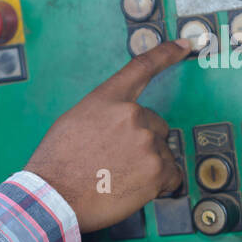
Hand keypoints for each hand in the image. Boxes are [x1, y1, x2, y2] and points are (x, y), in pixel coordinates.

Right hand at [23, 39, 191, 232]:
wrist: (53, 197)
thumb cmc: (55, 165)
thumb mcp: (73, 123)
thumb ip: (103, 116)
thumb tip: (118, 126)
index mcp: (108, 100)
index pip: (142, 68)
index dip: (168, 54)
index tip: (187, 45)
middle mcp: (132, 116)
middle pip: (156, 126)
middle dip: (142, 143)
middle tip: (117, 164)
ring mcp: (147, 143)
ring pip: (162, 153)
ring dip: (148, 166)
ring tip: (120, 180)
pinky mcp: (157, 171)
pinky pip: (172, 176)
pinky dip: (160, 185)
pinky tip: (136, 190)